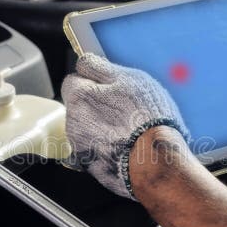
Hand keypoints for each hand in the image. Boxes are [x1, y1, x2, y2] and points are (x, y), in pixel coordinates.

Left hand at [61, 53, 187, 198]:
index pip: (76, 77)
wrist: (154, 160)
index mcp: (78, 93)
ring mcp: (77, 143)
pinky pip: (91, 148)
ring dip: (98, 126)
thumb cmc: (147, 117)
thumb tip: (87, 63)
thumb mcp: (129, 79)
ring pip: (84, 127)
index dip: (93, 79)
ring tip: (125, 130)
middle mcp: (72, 118)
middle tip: (120, 110)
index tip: (107, 86)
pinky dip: (101, 146)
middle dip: (93, 104)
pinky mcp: (86, 163)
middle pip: (78, 103)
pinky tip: (121, 146)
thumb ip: (102, 69)